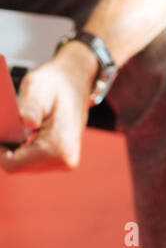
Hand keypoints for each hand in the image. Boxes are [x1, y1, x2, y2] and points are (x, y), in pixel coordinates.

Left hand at [1, 42, 95, 172]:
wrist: (76, 80)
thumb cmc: (56, 82)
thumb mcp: (38, 87)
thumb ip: (30, 105)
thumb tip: (27, 121)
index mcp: (58, 146)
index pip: (13, 165)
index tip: (0, 131)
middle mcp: (66, 159)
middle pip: (19, 167)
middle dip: (8, 149)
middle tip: (10, 126)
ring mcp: (67, 161)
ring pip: (26, 166)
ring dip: (17, 150)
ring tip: (21, 128)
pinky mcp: (64, 159)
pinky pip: (35, 162)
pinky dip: (26, 150)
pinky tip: (29, 134)